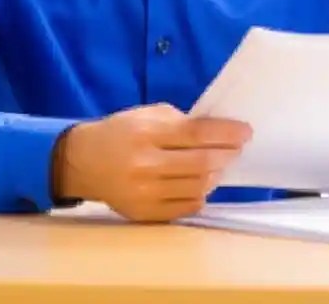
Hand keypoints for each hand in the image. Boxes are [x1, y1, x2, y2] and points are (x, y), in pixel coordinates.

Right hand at [53, 103, 251, 222]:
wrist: (83, 162)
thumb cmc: (120, 133)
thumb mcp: (145, 115)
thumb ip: (179, 121)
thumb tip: (217, 133)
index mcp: (145, 133)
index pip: (197, 134)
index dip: (226, 133)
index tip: (245, 132)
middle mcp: (145, 164)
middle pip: (202, 163)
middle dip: (226, 154)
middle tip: (235, 149)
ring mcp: (145, 192)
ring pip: (198, 187)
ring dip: (215, 175)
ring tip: (217, 166)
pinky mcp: (145, 212)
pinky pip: (186, 207)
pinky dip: (200, 194)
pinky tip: (200, 183)